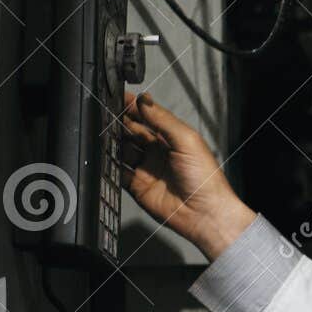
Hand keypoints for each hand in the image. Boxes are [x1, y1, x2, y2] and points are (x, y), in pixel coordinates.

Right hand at [120, 91, 254, 259]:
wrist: (204, 213)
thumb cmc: (205, 178)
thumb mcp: (187, 140)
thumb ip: (163, 119)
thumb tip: (144, 100)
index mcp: (171, 137)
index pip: (147, 117)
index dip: (133, 107)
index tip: (119, 98)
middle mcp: (158, 152)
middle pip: (132, 131)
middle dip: (119, 122)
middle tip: (108, 115)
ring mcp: (147, 169)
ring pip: (123, 150)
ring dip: (114, 142)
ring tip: (106, 133)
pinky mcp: (138, 186)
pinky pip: (119, 172)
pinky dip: (111, 164)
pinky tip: (107, 156)